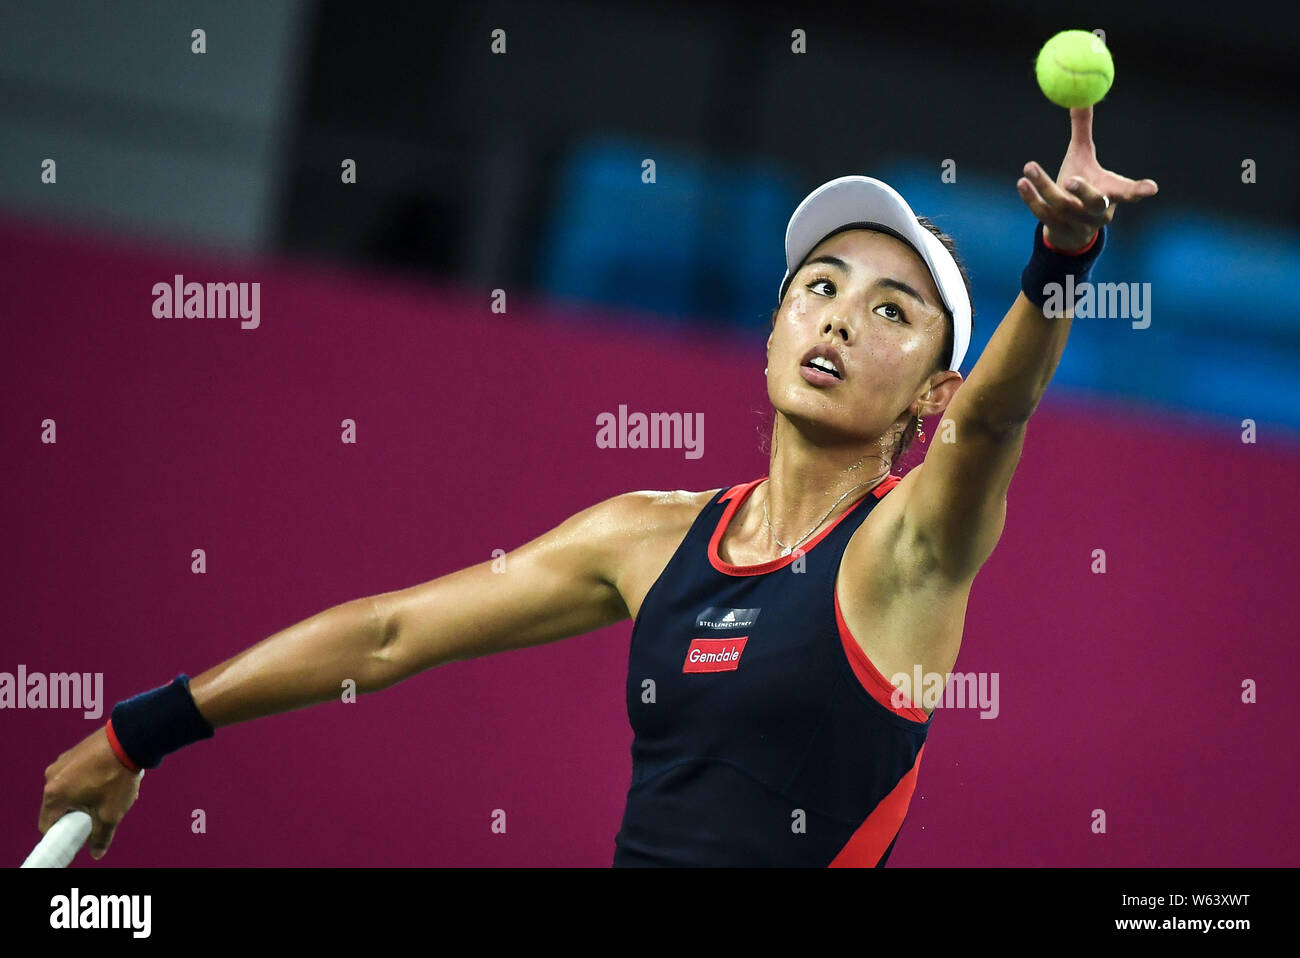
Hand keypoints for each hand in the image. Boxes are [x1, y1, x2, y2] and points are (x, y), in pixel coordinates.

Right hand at [40, 726, 144, 859]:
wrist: (130, 739)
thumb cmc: (116, 777)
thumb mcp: (110, 813)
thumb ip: (101, 836)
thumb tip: (96, 851)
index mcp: (54, 793)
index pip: (48, 823)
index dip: (63, 833)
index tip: (80, 834)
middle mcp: (53, 776)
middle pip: (61, 806)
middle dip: (80, 813)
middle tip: (101, 813)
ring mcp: (64, 761)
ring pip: (72, 789)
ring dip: (88, 796)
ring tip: (112, 795)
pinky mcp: (76, 751)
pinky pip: (79, 773)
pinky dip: (91, 781)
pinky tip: (113, 779)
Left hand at [1017, 106, 1158, 251]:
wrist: (1067, 224)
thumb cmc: (1080, 183)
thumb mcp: (1082, 156)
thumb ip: (1083, 130)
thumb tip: (1081, 97)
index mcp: (1112, 192)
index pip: (1128, 191)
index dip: (1139, 190)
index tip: (1152, 188)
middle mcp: (1099, 211)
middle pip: (1096, 203)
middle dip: (1085, 192)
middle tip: (1070, 179)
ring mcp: (1079, 224)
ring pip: (1063, 206)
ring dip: (1045, 186)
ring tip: (1029, 167)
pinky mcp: (1060, 230)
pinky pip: (1044, 214)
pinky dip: (1032, 198)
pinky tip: (1023, 182)